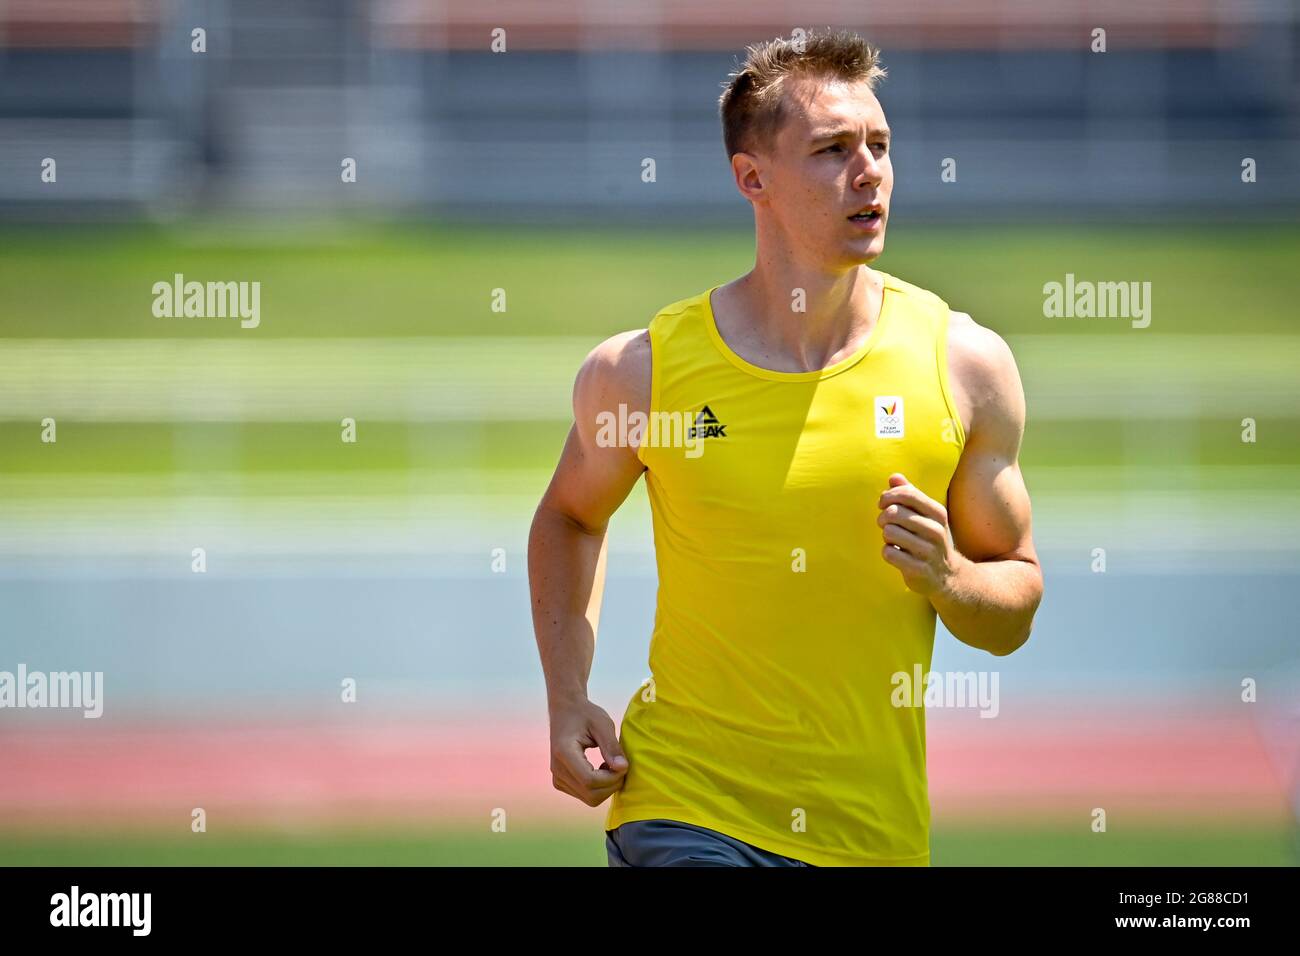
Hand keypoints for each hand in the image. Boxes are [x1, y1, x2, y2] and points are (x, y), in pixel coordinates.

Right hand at [548, 697, 628, 806]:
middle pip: (591, 794)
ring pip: (590, 799)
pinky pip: (585, 795)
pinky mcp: (561, 782)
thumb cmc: (585, 714)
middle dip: (612, 784)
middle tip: (620, 765)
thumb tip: (623, 768)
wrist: (565, 711)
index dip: (612, 778)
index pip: (589, 781)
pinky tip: (601, 769)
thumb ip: (612, 746)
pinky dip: (599, 787)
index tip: (623, 764)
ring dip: (607, 787)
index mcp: (563, 752)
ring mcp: (557, 778)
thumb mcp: (602, 723)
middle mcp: (557, 770)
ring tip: (609, 765)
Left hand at [876, 473, 962, 596]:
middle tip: (886, 525)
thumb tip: (894, 477)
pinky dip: (888, 552)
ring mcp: (928, 551)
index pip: (907, 494)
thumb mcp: (926, 515)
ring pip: (889, 532)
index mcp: (938, 513)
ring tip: (895, 541)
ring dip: (886, 537)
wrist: (947, 576)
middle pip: (894, 513)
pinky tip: (897, 554)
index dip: (888, 496)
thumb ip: (909, 494)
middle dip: (883, 518)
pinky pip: (889, 553)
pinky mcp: (918, 569)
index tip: (882, 503)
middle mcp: (936, 530)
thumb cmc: (929, 539)